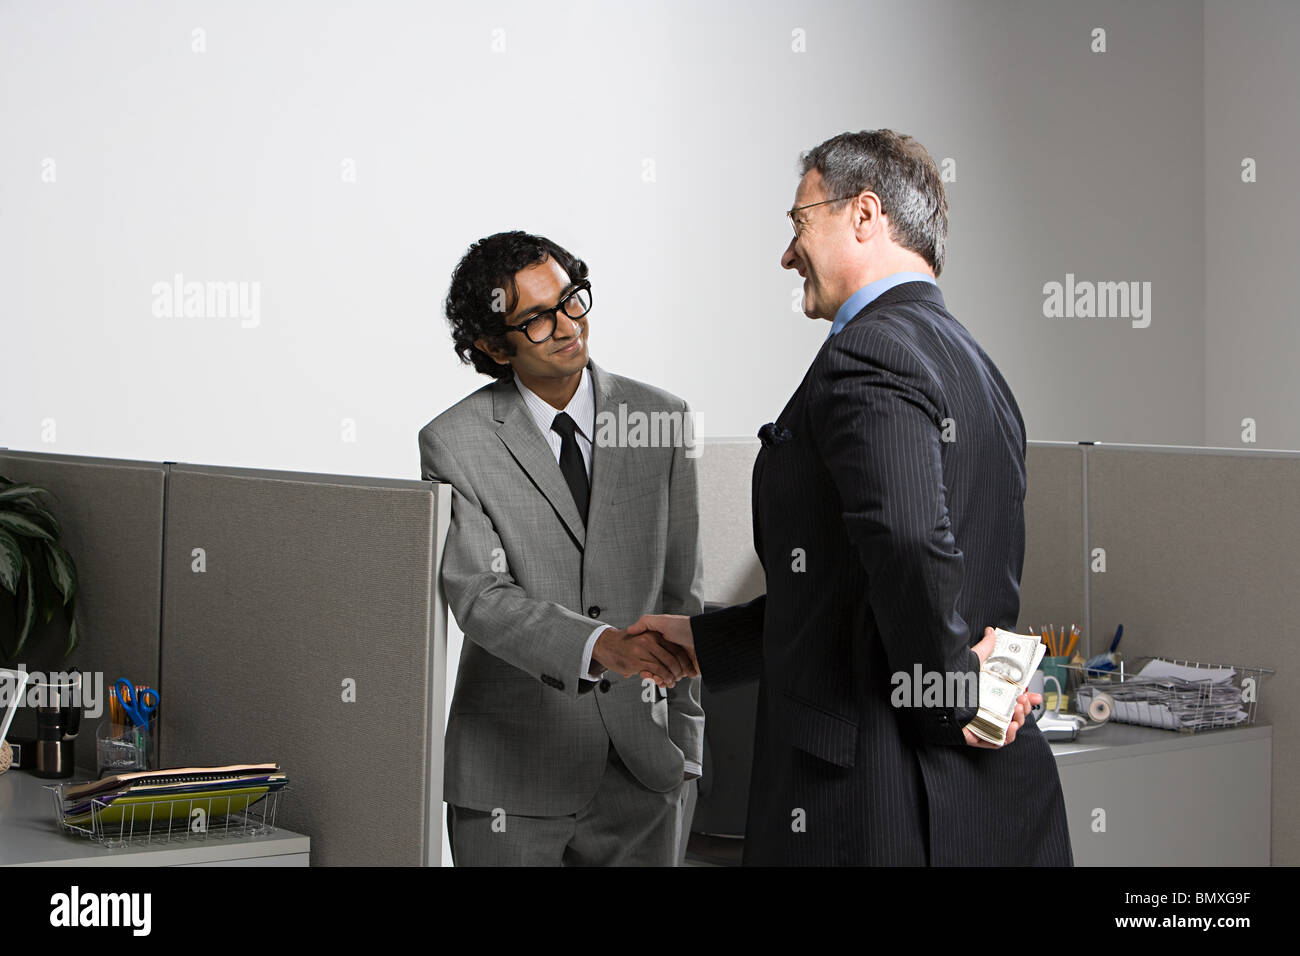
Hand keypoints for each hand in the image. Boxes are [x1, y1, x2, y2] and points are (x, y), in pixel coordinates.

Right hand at [593, 626, 696, 686]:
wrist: (604, 643)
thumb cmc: (623, 640)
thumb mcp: (641, 631)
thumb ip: (655, 637)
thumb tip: (668, 650)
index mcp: (654, 633)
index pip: (675, 648)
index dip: (683, 661)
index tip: (685, 668)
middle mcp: (650, 640)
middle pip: (672, 659)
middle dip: (679, 671)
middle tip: (679, 677)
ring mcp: (643, 651)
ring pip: (665, 667)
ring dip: (671, 677)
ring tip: (671, 682)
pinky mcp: (636, 662)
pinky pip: (654, 672)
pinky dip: (661, 679)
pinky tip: (661, 682)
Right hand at [626, 614, 698, 686]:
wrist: (707, 638)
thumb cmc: (684, 627)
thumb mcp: (662, 621)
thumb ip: (645, 622)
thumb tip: (630, 630)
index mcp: (667, 641)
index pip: (653, 655)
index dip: (646, 662)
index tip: (641, 668)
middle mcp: (674, 651)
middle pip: (658, 666)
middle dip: (652, 673)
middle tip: (648, 676)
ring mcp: (682, 661)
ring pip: (666, 674)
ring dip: (660, 679)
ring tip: (657, 680)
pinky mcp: (690, 670)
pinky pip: (677, 678)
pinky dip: (669, 681)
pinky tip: (664, 682)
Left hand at [962, 627, 1041, 748]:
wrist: (935, 690)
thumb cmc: (950, 676)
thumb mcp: (972, 660)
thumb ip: (984, 647)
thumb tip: (990, 632)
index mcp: (988, 694)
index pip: (1013, 699)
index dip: (1027, 699)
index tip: (1034, 696)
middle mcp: (985, 709)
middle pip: (1013, 715)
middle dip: (1024, 709)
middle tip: (1022, 701)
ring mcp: (981, 723)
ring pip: (1007, 729)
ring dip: (1017, 721)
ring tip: (1015, 711)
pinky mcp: (974, 736)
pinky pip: (994, 742)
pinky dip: (1004, 737)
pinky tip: (1009, 727)